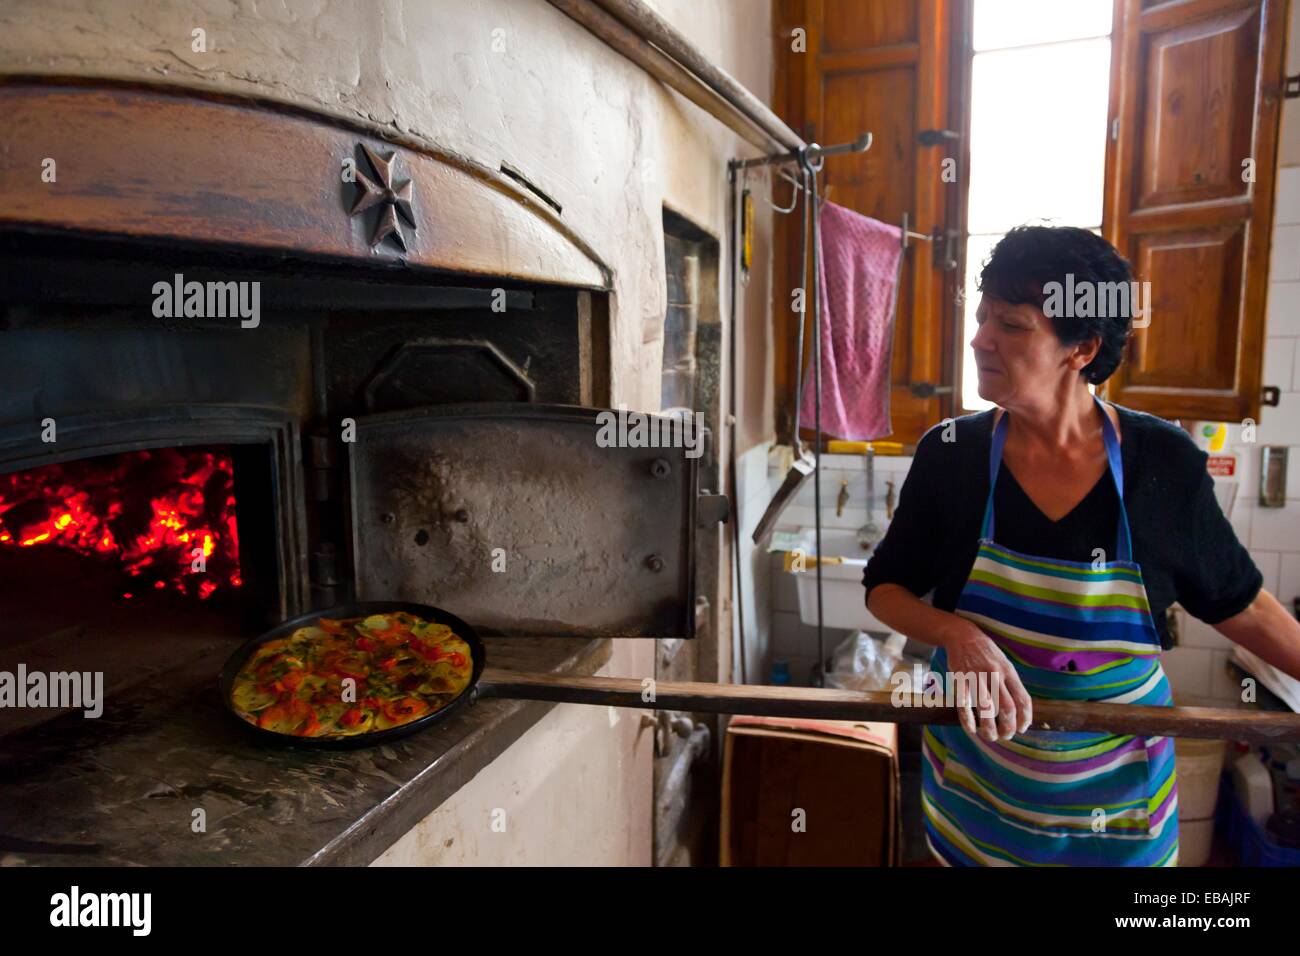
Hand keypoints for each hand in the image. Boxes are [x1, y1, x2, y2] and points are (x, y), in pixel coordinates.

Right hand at [937, 616, 1033, 741]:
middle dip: (1007, 728)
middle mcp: (995, 674)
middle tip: (1005, 736)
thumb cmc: (986, 654)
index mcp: (1009, 672)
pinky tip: (971, 729)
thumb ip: (1011, 684)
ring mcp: (976, 677)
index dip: (1025, 719)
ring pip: (986, 709)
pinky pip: (964, 704)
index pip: (1022, 700)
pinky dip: (968, 720)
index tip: (1021, 729)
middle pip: (1007, 708)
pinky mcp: (960, 679)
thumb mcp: (1004, 664)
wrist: (962, 636)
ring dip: (989, 728)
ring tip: (989, 736)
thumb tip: (1019, 711)